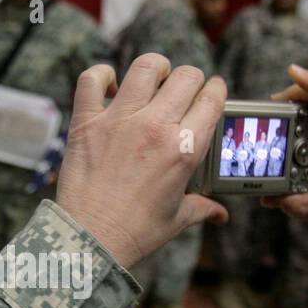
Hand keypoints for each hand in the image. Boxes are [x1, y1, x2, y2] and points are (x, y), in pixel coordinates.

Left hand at [56, 54, 226, 269]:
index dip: (215, 91)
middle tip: (183, 90)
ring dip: (155, 68)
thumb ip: (201, 208)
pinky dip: (101, 75)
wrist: (90, 240)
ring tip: (154, 78)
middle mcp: (156, 127)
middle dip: (191, 79)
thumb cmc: (135, 232)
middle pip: (186, 76)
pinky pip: (92, 80)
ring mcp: (119, 120)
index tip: (211, 92)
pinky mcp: (87, 122)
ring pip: (146, 67)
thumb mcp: (177, 219)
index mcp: (184, 150)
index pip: (212, 99)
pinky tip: (109, 84)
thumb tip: (220, 214)